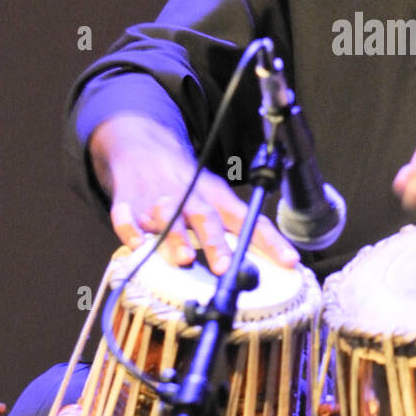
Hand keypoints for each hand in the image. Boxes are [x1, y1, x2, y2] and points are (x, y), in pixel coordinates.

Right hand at [88, 113, 298, 273]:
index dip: (271, 241)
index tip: (289, 261)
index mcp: (217, 198)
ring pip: (168, 216)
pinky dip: (130, 229)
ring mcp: (159, 199)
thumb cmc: (186, 184)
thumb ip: (234, 232)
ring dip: (176, 237)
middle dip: (216, 243)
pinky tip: (136, 244)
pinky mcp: (129, 202)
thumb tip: (261, 270)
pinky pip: (126, 216)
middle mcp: (191, 197)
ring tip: (184, 258)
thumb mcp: (214, 199)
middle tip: (224, 267)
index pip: (249, 219)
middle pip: (207, 217)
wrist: (142, 145)